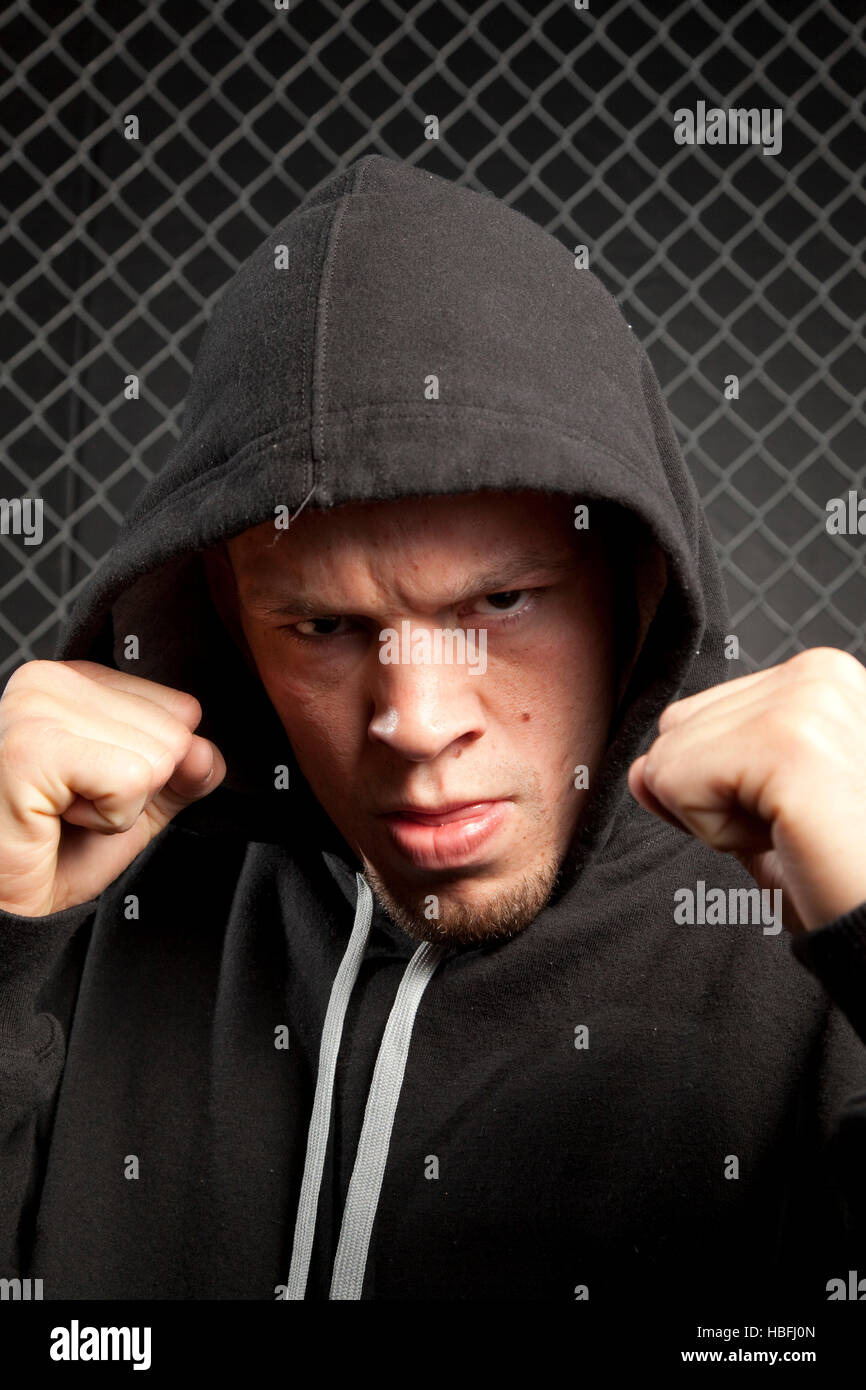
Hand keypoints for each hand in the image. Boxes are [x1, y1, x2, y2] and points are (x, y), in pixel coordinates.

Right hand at [0, 659, 225, 916]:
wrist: (7, 902)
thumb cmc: (56, 851)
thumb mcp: (140, 802)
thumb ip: (185, 772)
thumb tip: (206, 753)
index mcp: (75, 678)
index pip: (181, 708)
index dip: (151, 767)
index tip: (93, 786)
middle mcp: (49, 680)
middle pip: (174, 733)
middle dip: (136, 789)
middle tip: (74, 806)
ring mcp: (37, 708)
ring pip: (157, 757)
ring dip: (119, 806)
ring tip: (62, 812)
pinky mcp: (34, 748)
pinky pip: (132, 780)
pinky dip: (108, 819)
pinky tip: (58, 819)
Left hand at [627, 647, 865, 932]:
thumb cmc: (850, 879)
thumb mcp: (765, 816)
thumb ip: (704, 779)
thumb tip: (639, 769)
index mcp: (823, 678)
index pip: (701, 713)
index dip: (725, 784)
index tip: (796, 813)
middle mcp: (818, 674)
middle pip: (676, 728)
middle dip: (715, 796)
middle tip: (795, 827)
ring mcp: (803, 700)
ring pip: (667, 758)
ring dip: (719, 822)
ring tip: (797, 833)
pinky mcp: (784, 740)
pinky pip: (673, 782)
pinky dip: (716, 834)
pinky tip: (787, 839)